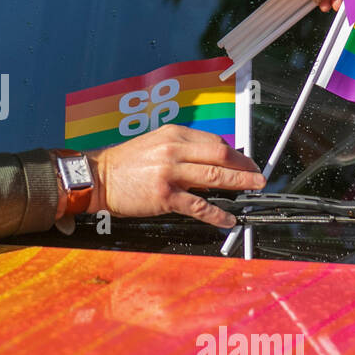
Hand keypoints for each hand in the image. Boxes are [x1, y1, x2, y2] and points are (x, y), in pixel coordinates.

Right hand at [86, 124, 265, 228]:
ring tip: (253, 189)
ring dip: (239, 184)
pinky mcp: (165, 196)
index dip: (234, 153)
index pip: (213, 141)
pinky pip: (199, 205)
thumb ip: (180, 151)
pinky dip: (217, 214)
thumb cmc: (123, 164)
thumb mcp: (153, 145)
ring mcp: (170, 173)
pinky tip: (227, 219)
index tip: (244, 161)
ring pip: (215, 177)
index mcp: (173, 135)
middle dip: (244, 166)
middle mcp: (173, 150)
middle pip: (221, 155)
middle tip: (258, 175)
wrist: (97, 178)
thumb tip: (207, 164)